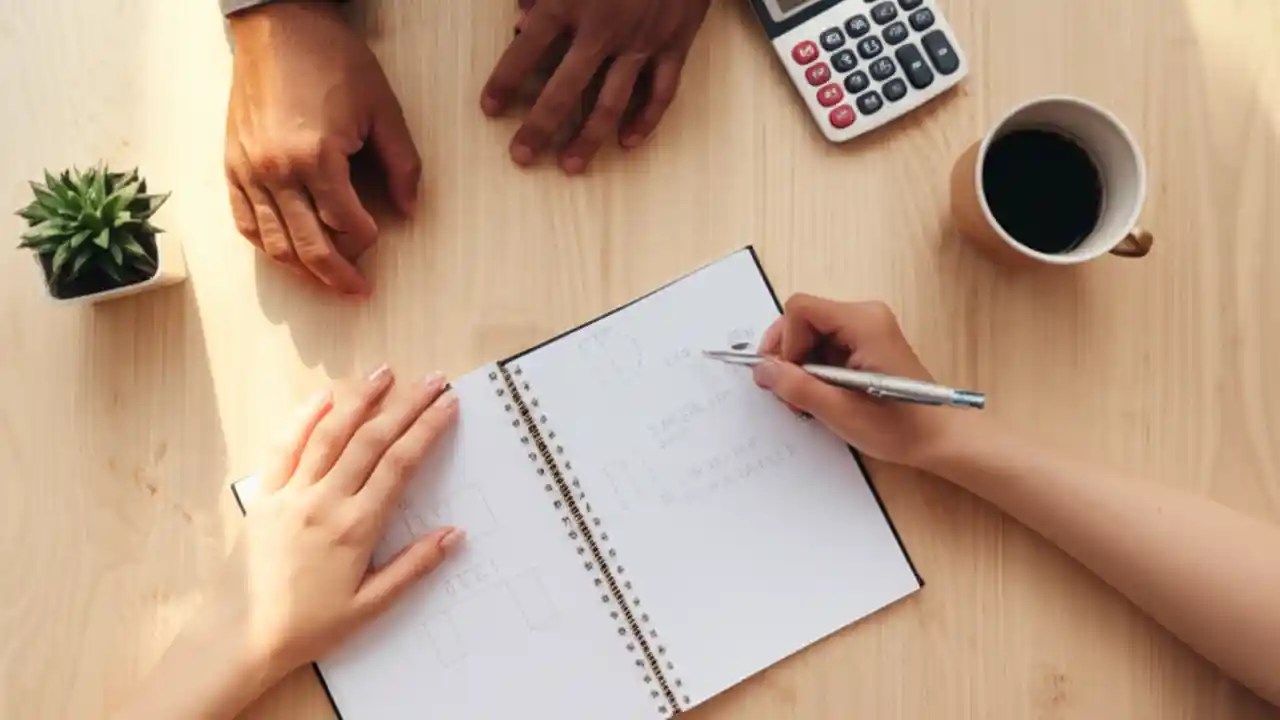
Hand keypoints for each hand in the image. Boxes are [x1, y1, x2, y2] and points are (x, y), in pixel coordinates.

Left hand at [118, 369, 462, 717]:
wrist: (240, 636)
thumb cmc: (307, 627)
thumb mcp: (370, 606)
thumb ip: (413, 567)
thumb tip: (454, 535)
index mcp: (356, 527)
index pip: (400, 465)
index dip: (427, 430)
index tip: (447, 405)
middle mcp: (325, 501)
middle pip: (372, 440)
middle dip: (406, 405)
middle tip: (432, 380)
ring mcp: (292, 494)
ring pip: (330, 434)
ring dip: (359, 399)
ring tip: (384, 372)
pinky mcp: (265, 496)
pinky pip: (285, 447)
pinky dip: (305, 418)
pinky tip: (322, 397)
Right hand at [226, 2, 421, 294]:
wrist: (279, 26)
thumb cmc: (333, 61)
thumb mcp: (383, 108)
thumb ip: (402, 164)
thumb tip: (410, 209)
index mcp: (316, 157)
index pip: (345, 223)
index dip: (366, 239)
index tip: (379, 238)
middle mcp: (276, 171)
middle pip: (307, 245)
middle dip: (337, 275)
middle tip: (357, 291)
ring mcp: (248, 170)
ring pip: (273, 243)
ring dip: (302, 270)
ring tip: (325, 281)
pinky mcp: (231, 165)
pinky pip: (245, 221)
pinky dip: (266, 245)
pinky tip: (287, 255)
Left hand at [481, 0, 710, 173]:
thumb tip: (520, 21)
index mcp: (568, 1)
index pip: (526, 51)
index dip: (505, 82)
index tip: (489, 109)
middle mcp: (602, 30)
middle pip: (564, 90)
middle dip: (539, 127)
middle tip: (521, 156)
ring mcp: (641, 42)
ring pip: (611, 102)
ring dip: (589, 138)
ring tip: (570, 166)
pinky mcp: (674, 45)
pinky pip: (661, 91)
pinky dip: (646, 120)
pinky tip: (629, 142)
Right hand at [754, 294, 969, 467]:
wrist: (939, 438)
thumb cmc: (899, 428)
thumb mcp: (840, 412)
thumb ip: (797, 387)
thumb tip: (762, 370)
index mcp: (864, 323)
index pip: (801, 309)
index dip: (786, 341)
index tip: (791, 376)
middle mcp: (865, 315)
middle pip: (802, 319)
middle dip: (788, 356)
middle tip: (790, 394)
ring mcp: (866, 327)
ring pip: (809, 333)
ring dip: (799, 367)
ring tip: (806, 401)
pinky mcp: (865, 342)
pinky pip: (824, 344)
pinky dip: (813, 369)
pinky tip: (821, 395)